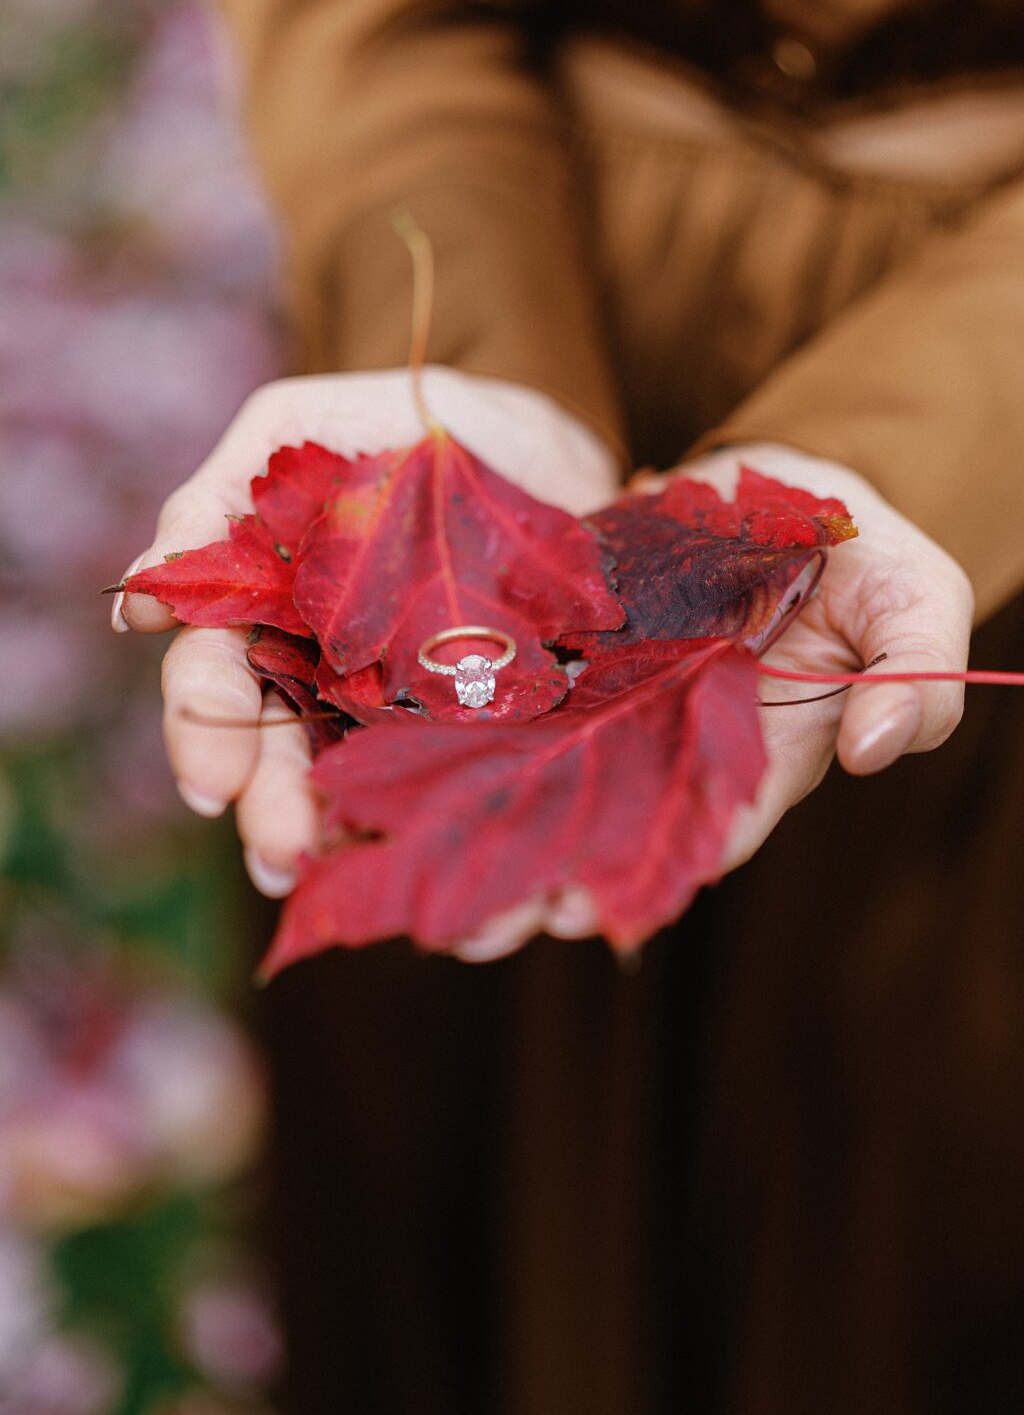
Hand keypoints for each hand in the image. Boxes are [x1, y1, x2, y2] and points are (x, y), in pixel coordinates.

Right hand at [113, 366, 619, 902]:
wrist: (534, 425)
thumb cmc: (399, 418)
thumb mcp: (291, 430)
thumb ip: (210, 506)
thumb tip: (134, 611)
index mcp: (270, 616)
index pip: (220, 687)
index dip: (206, 734)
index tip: (211, 785)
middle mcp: (329, 674)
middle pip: (285, 756)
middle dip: (274, 811)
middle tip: (281, 856)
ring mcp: (407, 701)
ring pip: (364, 787)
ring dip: (354, 846)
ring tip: (356, 882)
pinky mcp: (488, 717)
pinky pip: (461, 783)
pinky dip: (456, 835)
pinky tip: (455, 877)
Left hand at [451, 441, 973, 959]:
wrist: (770, 485)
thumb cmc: (851, 549)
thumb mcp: (911, 592)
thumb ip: (913, 665)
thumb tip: (881, 748)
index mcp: (752, 752)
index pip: (700, 832)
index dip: (644, 875)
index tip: (582, 913)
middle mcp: (667, 746)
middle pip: (602, 832)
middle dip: (538, 883)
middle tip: (472, 929)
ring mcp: (605, 705)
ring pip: (536, 786)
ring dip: (479, 835)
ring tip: (418, 884)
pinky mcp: (555, 658)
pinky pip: (498, 704)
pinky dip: (444, 742)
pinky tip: (383, 775)